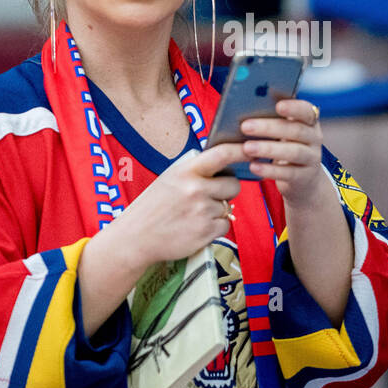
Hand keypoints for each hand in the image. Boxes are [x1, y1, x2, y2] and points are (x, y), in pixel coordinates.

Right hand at [109, 142, 244, 268]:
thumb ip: (194, 171)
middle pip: (233, 185)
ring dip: (216, 211)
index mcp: (185, 171)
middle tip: (210, 195)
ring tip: (193, 215)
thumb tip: (225, 163)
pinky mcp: (206, 232)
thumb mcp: (169, 179)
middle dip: (227, 190)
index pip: (221, 154)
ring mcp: (202, 211)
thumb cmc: (152, 207)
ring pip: (227, 207)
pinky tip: (195, 227)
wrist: (135, 238)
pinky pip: (225, 225)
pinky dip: (215, 227)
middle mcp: (195, 189)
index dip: (241, 150)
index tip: (252, 148)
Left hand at [239, 99, 324, 205]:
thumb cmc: (286, 145)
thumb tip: (243, 108)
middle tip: (245, 126)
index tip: (277, 106)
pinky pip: (288, 173)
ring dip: (268, 149)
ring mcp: (312, 158)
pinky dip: (270, 170)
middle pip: (296, 130)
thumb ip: (272, 119)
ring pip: (294, 152)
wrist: (303, 177)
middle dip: (269, 128)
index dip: (294, 107)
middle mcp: (314, 138)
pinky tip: (254, 166)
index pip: (306, 110)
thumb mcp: (284, 131)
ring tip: (247, 148)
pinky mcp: (305, 177)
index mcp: (309, 121)